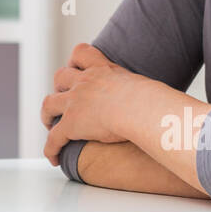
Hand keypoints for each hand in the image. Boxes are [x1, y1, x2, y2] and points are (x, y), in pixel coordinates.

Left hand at [40, 43, 142, 165]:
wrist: (140, 108)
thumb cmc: (150, 100)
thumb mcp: (143, 86)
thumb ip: (141, 92)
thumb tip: (163, 104)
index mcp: (102, 70)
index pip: (82, 53)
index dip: (76, 60)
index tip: (76, 67)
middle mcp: (84, 83)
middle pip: (60, 77)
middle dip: (58, 87)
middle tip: (62, 97)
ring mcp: (74, 102)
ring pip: (49, 104)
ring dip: (46, 114)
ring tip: (49, 123)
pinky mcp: (70, 124)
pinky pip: (54, 138)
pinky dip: (50, 148)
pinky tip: (54, 158)